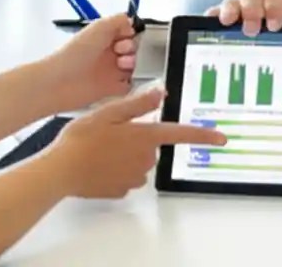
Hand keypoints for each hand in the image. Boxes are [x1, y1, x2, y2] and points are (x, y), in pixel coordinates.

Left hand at [47, 14, 138, 110]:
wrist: (61, 82)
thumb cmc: (76, 52)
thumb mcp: (100, 26)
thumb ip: (119, 20)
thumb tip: (132, 26)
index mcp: (103, 37)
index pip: (127, 33)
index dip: (130, 34)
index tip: (126, 36)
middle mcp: (107, 53)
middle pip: (132, 50)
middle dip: (132, 49)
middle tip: (121, 52)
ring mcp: (109, 71)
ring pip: (133, 67)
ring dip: (133, 65)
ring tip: (121, 65)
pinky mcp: (110, 89)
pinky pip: (128, 86)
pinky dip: (130, 84)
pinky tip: (125, 80)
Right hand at [47, 88, 226, 198]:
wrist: (60, 171)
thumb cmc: (81, 139)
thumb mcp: (109, 111)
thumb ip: (138, 103)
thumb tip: (161, 93)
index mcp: (144, 136)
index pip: (180, 133)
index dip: (203, 135)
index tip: (221, 138)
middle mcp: (145, 158)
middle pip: (151, 145)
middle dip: (136, 138)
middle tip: (109, 133)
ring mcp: (134, 176)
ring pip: (137, 160)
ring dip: (124, 154)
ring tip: (98, 148)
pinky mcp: (121, 189)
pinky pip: (125, 176)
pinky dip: (114, 169)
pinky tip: (97, 164)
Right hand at [205, 0, 281, 35]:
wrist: (267, 77)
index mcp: (276, 13)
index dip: (274, 6)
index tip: (275, 25)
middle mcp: (256, 10)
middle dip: (252, 5)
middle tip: (252, 28)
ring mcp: (236, 17)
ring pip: (232, 2)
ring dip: (231, 8)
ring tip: (229, 22)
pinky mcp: (219, 28)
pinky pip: (213, 16)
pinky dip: (211, 16)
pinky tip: (210, 21)